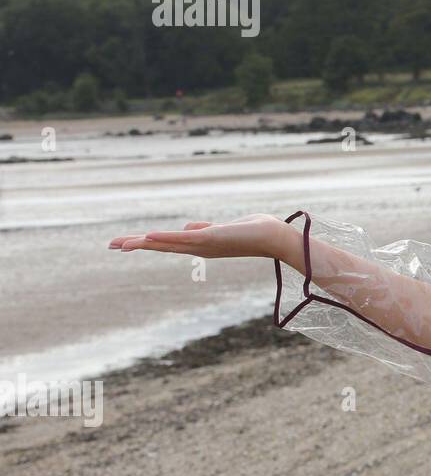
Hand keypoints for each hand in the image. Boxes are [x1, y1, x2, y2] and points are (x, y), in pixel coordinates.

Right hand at [108, 214, 289, 260]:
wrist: (274, 237)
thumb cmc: (253, 232)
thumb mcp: (224, 229)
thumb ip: (204, 229)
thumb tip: (186, 227)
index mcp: (199, 245)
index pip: (166, 243)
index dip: (145, 242)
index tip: (123, 244)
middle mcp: (198, 248)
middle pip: (160, 246)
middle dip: (135, 245)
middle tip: (110, 246)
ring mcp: (203, 244)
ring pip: (166, 244)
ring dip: (143, 243)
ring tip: (120, 243)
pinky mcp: (211, 238)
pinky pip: (184, 239)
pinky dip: (166, 237)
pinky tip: (148, 237)